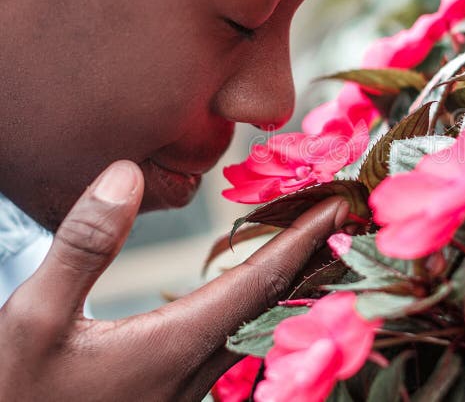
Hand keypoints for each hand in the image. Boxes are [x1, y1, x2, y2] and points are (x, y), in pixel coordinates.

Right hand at [0, 161, 349, 400]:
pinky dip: (260, 302)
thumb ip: (83, 246)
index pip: (261, 280)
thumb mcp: (33, 321)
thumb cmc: (17, 394)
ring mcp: (191, 386)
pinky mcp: (175, 392)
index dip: (303, 237)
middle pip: (275, 302)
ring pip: (260, 324)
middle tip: (343, 213)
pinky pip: (237, 339)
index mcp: (176, 344)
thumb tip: (126, 173)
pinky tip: (254, 288)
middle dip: (314, 253)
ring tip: (312, 239)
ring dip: (290, 278)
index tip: (339, 203)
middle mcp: (199, 368)